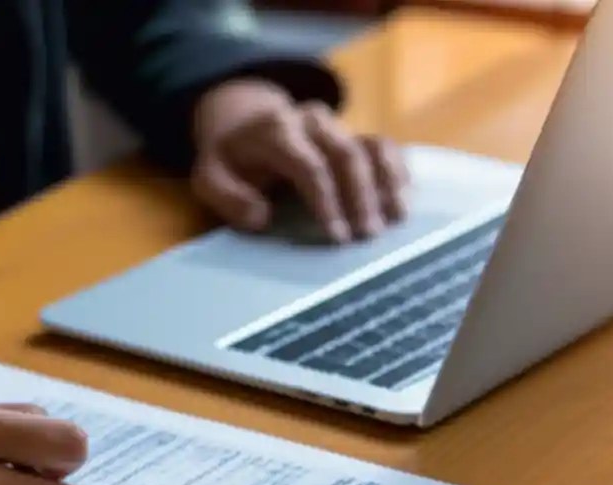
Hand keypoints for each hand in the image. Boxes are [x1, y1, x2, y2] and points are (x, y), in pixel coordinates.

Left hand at [192, 78, 409, 242]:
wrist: (244, 124)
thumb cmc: (230, 161)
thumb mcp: (209, 177)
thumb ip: (227, 197)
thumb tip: (260, 218)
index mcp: (275, 130)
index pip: (309, 164)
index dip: (327, 201)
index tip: (337, 235)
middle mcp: (312, 121)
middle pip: (346, 154)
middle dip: (361, 196)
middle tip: (369, 235)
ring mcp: (337, 125)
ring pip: (372, 146)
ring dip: (387, 183)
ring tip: (397, 219)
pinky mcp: (353, 133)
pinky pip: (383, 147)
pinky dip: (397, 172)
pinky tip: (403, 201)